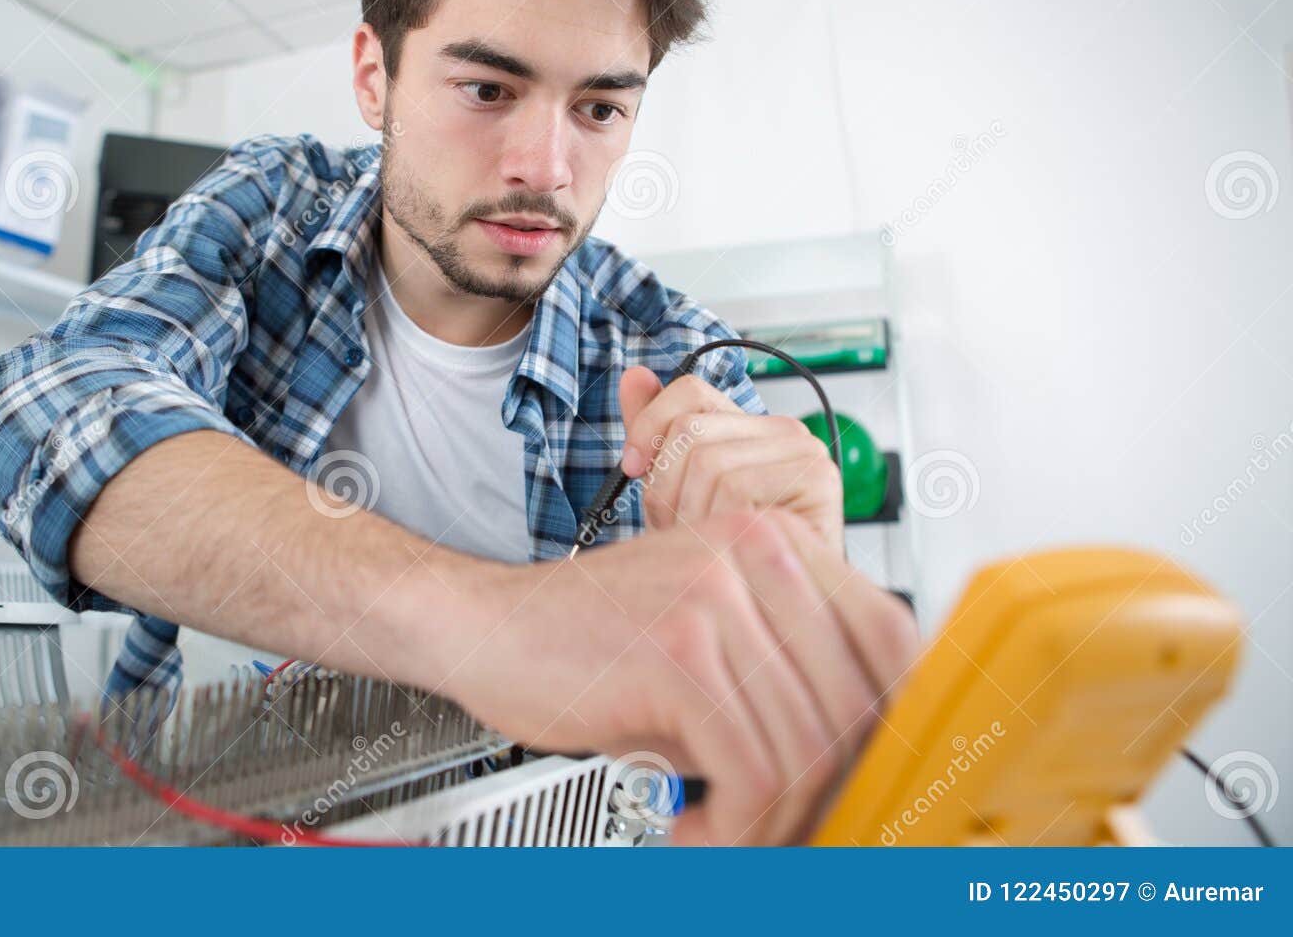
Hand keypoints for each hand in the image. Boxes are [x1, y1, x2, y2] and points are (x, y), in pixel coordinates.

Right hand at [438, 510, 919, 844]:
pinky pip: (752, 770)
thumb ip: (783, 672)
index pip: (891, 638)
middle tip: (790, 828)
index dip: (890, 722)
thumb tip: (864, 755)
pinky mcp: (680, 650)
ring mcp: (720, 597)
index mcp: (776, 541)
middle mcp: (758, 553)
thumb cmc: (589, 640)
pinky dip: (733, 827)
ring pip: (808, 748)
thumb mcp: (707, 637)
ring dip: (775, 821)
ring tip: (730, 836)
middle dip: (829, 790)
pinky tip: (694, 828)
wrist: (486, 627)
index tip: (860, 778)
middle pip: (856, 705)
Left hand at [618, 365, 843, 550]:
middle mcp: (783, 431)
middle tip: (677, 527)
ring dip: (690, 517)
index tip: (632, 468)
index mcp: (750, 426)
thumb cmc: (723, 556)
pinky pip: (736, 489)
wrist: (767, 610)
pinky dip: (717, 525)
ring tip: (704, 547)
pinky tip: (729, 551)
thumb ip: (655, 434)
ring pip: (708, 463)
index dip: (649, 426)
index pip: (690, 391)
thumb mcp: (674, 492)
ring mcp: (806, 453)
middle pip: (690, 430)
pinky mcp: (818, 482)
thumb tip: (634, 375)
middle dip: (665, 487)